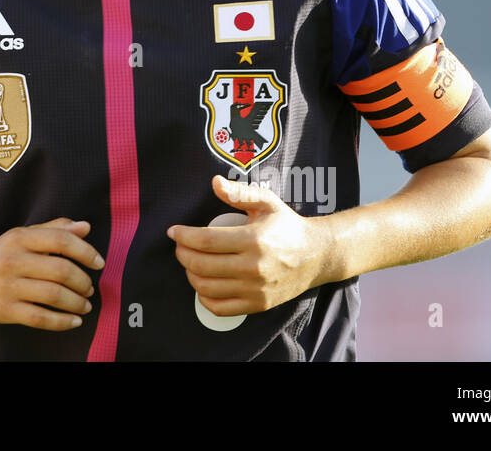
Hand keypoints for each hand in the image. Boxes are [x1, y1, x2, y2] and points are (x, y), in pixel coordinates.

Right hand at [0, 217, 104, 330]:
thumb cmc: (0, 255)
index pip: (61, 240)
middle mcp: (12, 260)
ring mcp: (7, 286)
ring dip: (77, 302)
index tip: (99, 263)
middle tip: (89, 287)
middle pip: (61, 270)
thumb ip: (54, 229)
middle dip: (83, 281)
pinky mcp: (4, 310)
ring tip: (85, 304)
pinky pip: (41, 318)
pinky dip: (63, 321)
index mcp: (19, 238)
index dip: (86, 251)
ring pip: (54, 295)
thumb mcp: (23, 236)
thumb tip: (85, 227)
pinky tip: (74, 321)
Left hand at [167, 176, 329, 316]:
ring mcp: (255, 289)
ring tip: (190, 261)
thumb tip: (214, 182)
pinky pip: (220, 308)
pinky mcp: (258, 305)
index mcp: (253, 240)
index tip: (174, 231)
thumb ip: (239, 192)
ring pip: (206, 287)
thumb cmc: (287, 225)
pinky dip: (204, 297)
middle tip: (179, 245)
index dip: (183, 236)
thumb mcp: (267, 201)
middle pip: (202, 265)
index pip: (206, 241)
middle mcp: (254, 267)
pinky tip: (202, 283)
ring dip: (190, 274)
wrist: (317, 256)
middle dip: (182, 254)